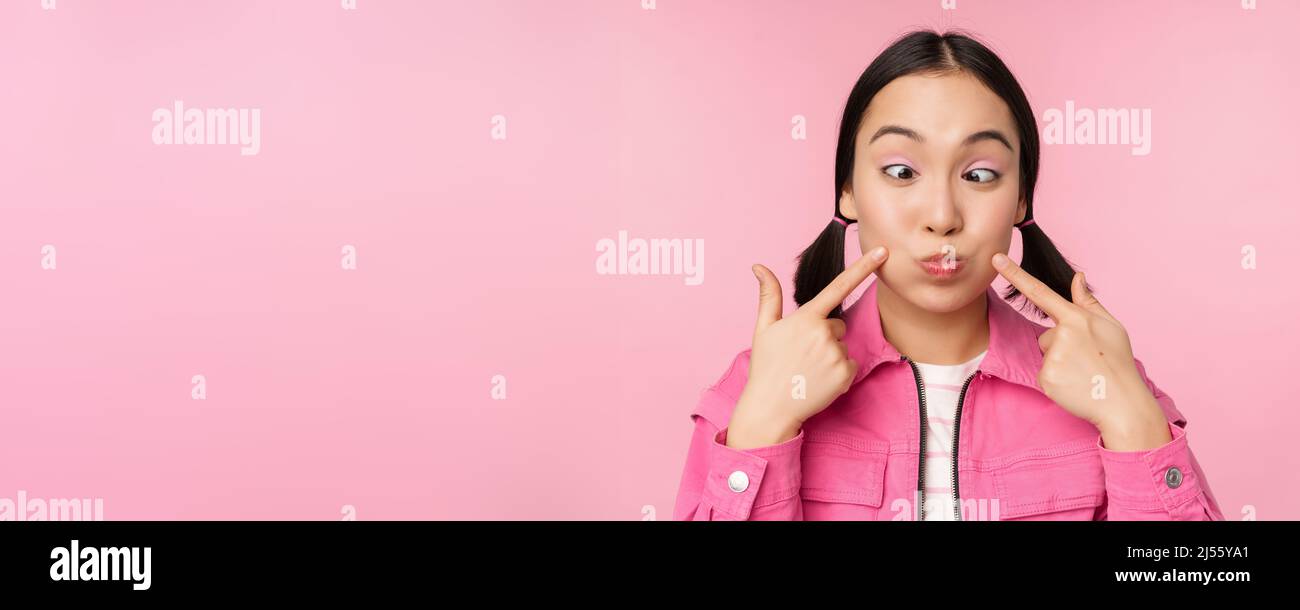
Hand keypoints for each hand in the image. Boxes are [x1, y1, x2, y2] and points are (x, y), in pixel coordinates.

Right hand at [727, 246, 888, 449]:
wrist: (771, 406)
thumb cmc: (766, 366)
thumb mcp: (764, 328)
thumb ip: (769, 295)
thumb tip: (759, 267)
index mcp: (806, 317)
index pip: (839, 286)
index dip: (863, 267)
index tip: (883, 252)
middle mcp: (824, 332)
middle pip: (838, 325)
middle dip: (825, 336)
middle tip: (802, 355)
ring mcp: (836, 353)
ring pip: (843, 345)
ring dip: (830, 355)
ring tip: (808, 369)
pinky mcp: (845, 373)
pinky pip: (850, 365)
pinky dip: (838, 373)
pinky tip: (819, 380)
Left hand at [991, 253, 1168, 446]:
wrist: (1123, 402)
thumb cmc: (1118, 362)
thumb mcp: (1111, 327)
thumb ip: (1088, 302)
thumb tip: (1077, 278)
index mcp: (1077, 318)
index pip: (1039, 291)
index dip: (1015, 274)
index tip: (996, 258)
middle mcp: (1062, 333)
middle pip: (1046, 336)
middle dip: (1061, 347)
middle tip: (1087, 361)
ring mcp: (1053, 356)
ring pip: (1045, 355)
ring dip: (1059, 363)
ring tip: (1083, 373)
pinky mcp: (1046, 376)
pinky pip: (1043, 373)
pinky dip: (1056, 380)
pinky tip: (1074, 384)